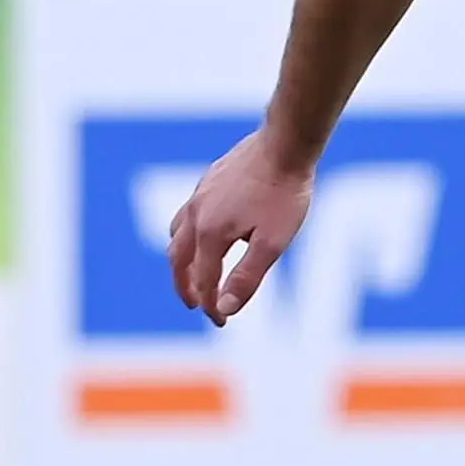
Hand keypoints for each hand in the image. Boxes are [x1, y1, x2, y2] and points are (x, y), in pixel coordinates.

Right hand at [168, 129, 313, 324]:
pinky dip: (191, 232)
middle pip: (178, 259)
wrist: (286, 143)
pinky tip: (209, 230)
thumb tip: (224, 309)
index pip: (203, 281)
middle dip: (185, 286)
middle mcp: (196, 213)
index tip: (221, 322)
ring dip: (182, 258)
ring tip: (194, 271)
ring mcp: (200, 194)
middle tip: (194, 305)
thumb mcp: (273, 242)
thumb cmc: (285, 193)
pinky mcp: (209, 179)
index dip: (210, 306)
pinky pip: (189, 212)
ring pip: (178, 233)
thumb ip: (247, 277)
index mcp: (209, 233)